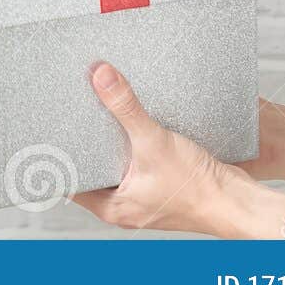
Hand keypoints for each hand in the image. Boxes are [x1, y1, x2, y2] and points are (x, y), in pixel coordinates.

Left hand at [71, 62, 284, 237]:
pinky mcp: (162, 187)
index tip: (48, 134)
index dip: (58, 159)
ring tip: (99, 115)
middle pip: (92, 171)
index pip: (71, 183)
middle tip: (71, 116)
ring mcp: (143, 198)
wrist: (236, 201)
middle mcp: (124, 206)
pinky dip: (133, 147)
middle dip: (85, 144)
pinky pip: (137, 165)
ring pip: (115, 168)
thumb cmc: (197, 188)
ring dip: (111, 144)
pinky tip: (134, 125)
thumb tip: (101, 77)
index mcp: (112, 206)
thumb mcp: (154, 141)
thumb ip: (125, 107)